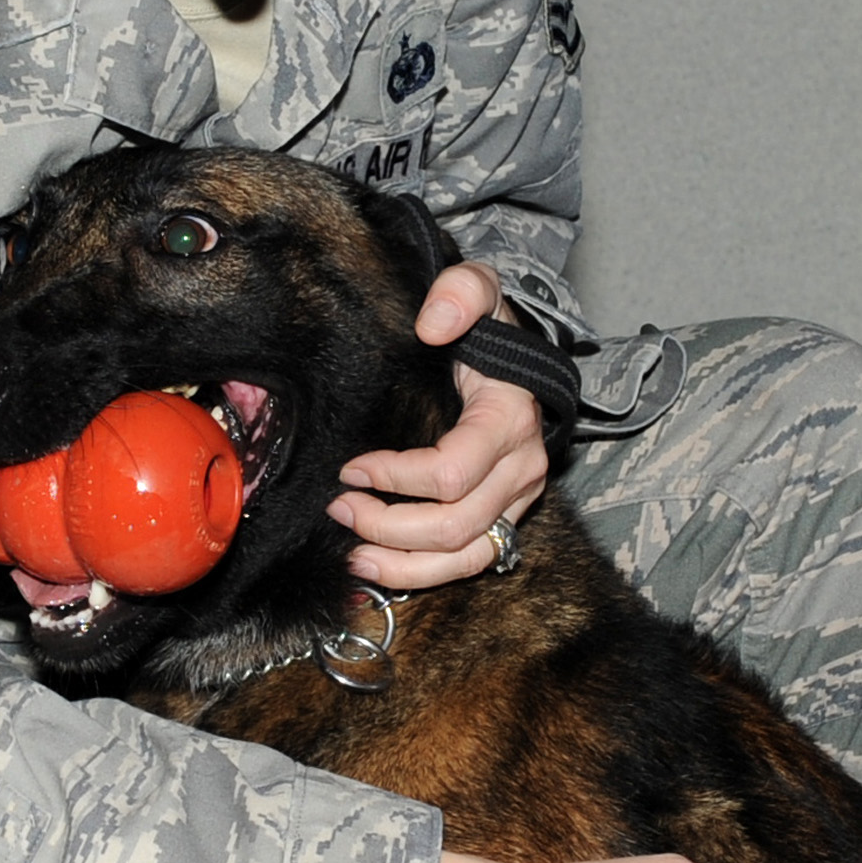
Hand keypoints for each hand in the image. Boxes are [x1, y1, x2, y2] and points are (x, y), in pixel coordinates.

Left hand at [332, 261, 549, 591]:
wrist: (514, 357)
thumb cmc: (487, 326)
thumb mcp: (478, 288)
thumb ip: (460, 293)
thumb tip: (431, 325)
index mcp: (509, 421)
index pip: (451, 471)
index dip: (395, 477)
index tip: (350, 467)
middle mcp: (522, 469)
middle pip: (455, 525)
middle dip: (388, 526)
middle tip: (339, 507)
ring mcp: (516, 501)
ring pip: (465, 557)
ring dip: (402, 564)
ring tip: (352, 555)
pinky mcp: (504, 519)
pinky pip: (469, 563)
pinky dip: (421, 574)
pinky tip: (376, 568)